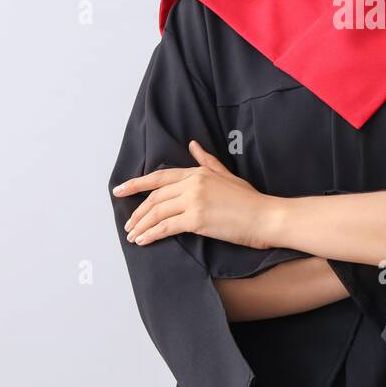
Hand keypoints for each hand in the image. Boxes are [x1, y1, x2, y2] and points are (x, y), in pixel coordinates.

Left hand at [113, 140, 276, 248]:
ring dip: (141, 225)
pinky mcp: (197, 218)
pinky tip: (144, 241)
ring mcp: (194, 200)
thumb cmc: (250, 200)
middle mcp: (193, 183)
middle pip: (155, 197)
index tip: (119, 190)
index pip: (159, 177)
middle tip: (128, 225)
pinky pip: (166, 227)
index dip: (136, 184)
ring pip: (157, 212)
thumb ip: (207, 162)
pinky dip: (151, 235)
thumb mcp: (227, 176)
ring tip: (133, 236)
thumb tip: (193, 145)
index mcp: (198, 172)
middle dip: (137, 211)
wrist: (266, 217)